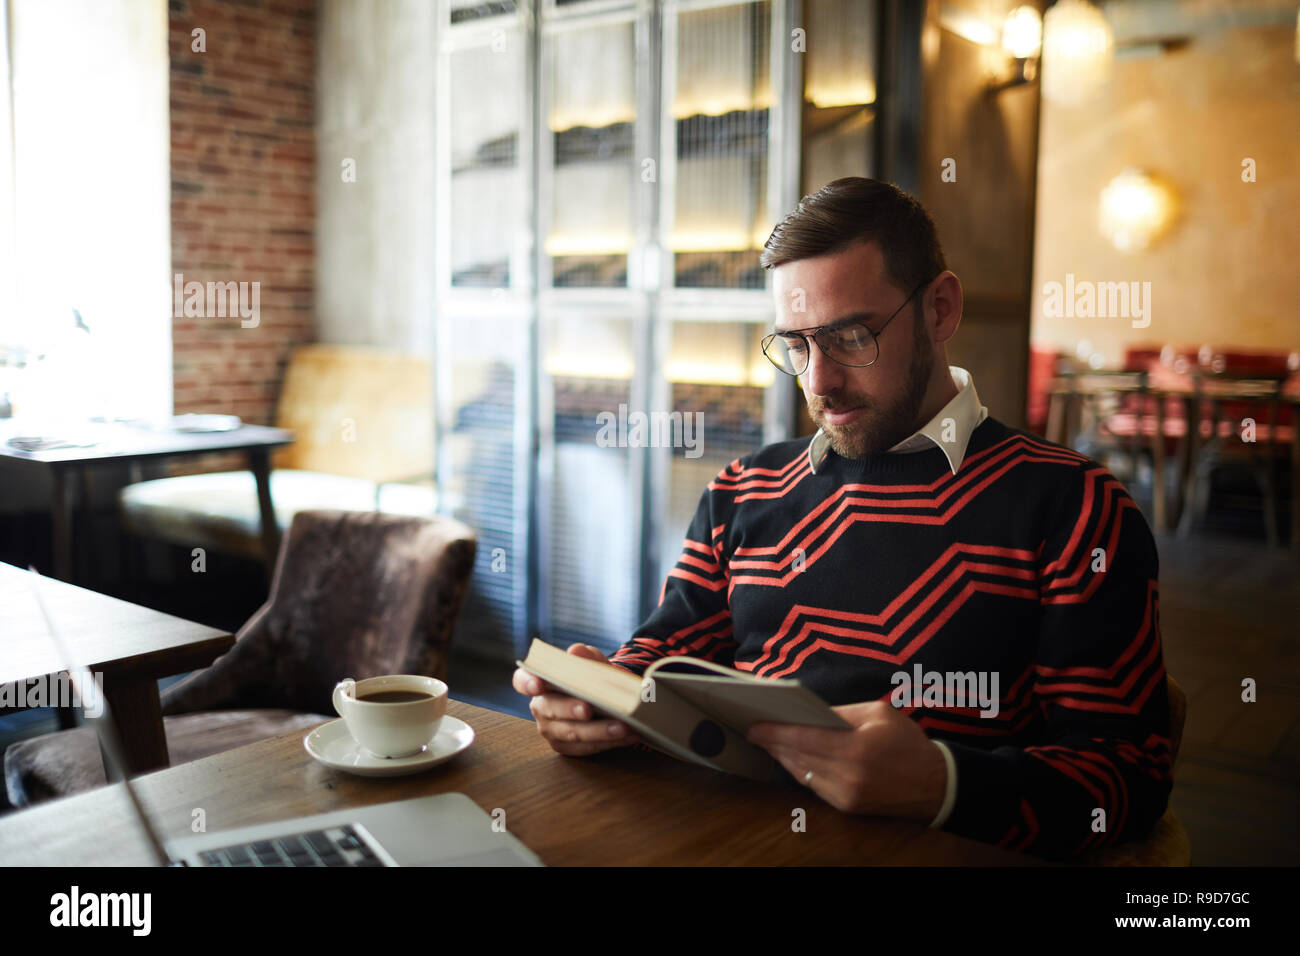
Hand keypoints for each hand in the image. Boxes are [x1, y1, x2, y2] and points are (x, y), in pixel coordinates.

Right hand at [512, 643, 641, 755]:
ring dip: (599, 731)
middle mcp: (540, 707)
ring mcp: (552, 730)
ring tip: (623, 726)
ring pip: (572, 733)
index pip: (523, 680)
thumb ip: (585, 657)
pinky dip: (610, 742)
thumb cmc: (593, 678)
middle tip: (589, 708)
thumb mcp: (592, 663)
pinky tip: (629, 735)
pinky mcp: (567, 747)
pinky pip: (587, 748)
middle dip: (570, 709)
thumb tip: (575, 653)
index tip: (538, 685)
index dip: (527, 683)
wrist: (608, 698)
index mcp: (539, 682)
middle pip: (550, 710)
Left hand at [746, 700, 946, 822]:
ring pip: (802, 773)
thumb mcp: (879, 714)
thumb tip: (808, 712)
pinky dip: (799, 770)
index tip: (755, 726)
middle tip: (754, 732)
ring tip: (768, 742)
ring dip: (783, 757)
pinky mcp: (847, 807)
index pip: (804, 738)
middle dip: (774, 744)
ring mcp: (846, 795)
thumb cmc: (907, 743)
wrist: (935, 785)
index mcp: (857, 749)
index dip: (776, 732)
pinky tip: (790, 758)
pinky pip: (814, 786)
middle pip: (798, 757)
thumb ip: (842, 713)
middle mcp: (849, 776)